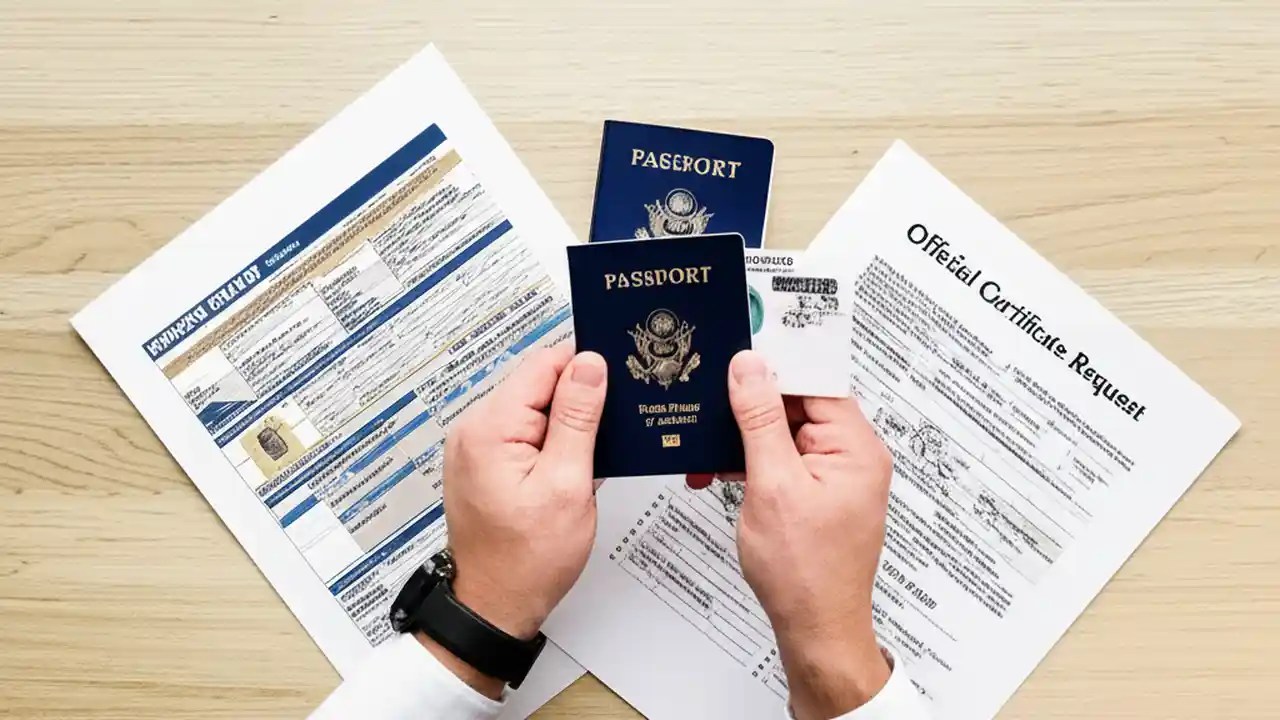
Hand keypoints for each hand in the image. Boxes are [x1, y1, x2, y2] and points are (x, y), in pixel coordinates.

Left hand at [426, 345, 605, 693]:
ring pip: (534, 408)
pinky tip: (571, 467)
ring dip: (567, 425)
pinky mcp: (485, 462)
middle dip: (577, 400)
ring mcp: (476, 446)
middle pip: (537, 383)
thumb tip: (590, 364)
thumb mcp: (567, 484)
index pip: (542, 364)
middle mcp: (474, 429)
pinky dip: (552, 442)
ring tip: (589, 457)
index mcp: (489, 427)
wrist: (495, 606)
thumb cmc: (527, 559)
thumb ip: (578, 418)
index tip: (617, 381)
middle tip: (609, 429)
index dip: (584, 368)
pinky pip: (525, 432)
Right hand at [722, 350, 893, 719]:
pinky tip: (723, 470)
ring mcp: (836, 476)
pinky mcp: (818, 493)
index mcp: (855, 447)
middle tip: (712, 396)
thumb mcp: (771, 485)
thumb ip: (759, 420)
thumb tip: (749, 367)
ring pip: (785, 432)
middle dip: (751, 403)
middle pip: (799, 403)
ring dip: (746, 437)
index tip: (740, 348)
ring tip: (712, 447)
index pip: (816, 381)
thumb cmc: (806, 573)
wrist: (816, 630)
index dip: (776, 363)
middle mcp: (853, 456)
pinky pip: (783, 459)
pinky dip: (752, 462)